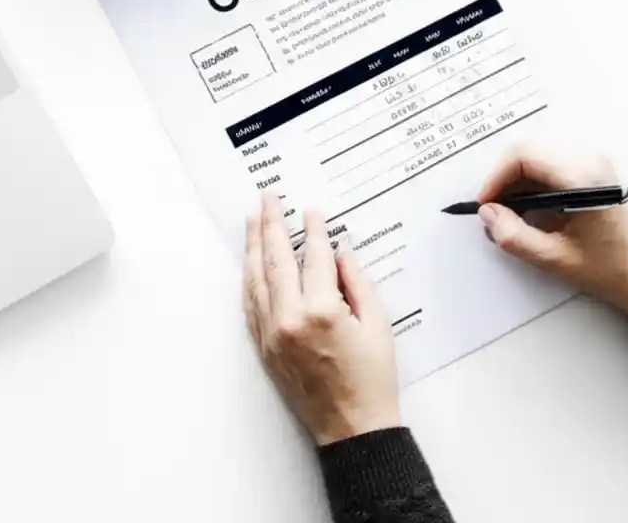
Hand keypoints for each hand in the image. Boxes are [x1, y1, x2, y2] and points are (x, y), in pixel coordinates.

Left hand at [243, 193, 400, 445]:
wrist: (353, 428)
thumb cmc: (372, 380)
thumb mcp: (378, 325)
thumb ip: (357, 282)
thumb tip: (340, 251)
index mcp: (322, 311)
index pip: (314, 257)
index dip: (314, 230)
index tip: (311, 210)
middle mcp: (290, 319)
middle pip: (276, 260)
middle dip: (272, 225)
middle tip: (268, 199)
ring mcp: (272, 334)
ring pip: (256, 279)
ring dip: (254, 246)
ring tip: (254, 220)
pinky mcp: (265, 347)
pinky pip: (251, 305)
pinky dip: (250, 279)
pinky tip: (251, 263)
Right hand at [477, 143, 627, 321]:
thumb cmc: (608, 269)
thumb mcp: (554, 258)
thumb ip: (514, 236)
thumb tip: (487, 214)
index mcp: (582, 178)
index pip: (523, 155)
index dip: (496, 177)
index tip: (486, 205)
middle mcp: (589, 161)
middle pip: (528, 151)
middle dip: (503, 180)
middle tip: (495, 212)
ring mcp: (593, 163)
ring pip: (536, 157)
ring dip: (516, 182)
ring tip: (511, 216)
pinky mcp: (592, 171)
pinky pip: (550, 165)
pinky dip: (531, 184)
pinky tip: (530, 211)